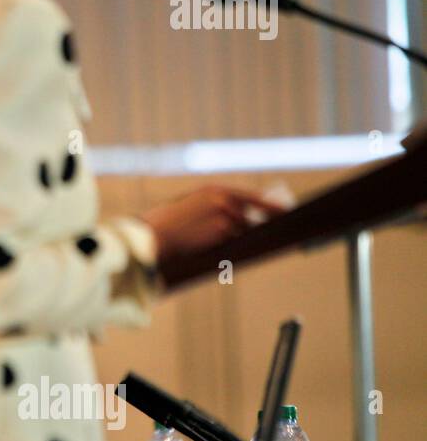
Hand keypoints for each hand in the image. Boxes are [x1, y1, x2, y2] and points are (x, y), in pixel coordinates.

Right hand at [141, 185, 288, 263]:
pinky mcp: (222, 233)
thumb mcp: (192, 205)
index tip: (285, 212)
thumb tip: (243, 217)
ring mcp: (225, 217)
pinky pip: (233, 244)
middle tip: (271, 232)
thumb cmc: (169, 222)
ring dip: (237, 240)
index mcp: (215, 191)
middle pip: (253, 218)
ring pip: (242, 233)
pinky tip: (213, 249)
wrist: (154, 234)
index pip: (253, 198)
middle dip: (259, 226)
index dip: (270, 206)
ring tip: (215, 244)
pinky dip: (229, 248)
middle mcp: (224, 201)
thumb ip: (216, 207)